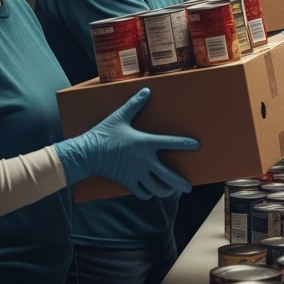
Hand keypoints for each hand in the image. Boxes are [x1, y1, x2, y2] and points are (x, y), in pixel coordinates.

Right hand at [53, 88, 197, 199]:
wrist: (87, 153)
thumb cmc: (104, 134)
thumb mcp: (119, 117)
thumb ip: (134, 104)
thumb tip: (146, 90)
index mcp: (145, 143)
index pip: (170, 142)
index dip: (184, 144)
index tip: (196, 145)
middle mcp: (144, 160)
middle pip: (168, 176)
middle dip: (180, 183)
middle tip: (188, 187)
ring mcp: (136, 173)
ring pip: (156, 188)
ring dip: (164, 191)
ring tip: (170, 191)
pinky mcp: (127, 182)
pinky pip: (141, 192)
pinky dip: (147, 194)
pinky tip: (150, 192)